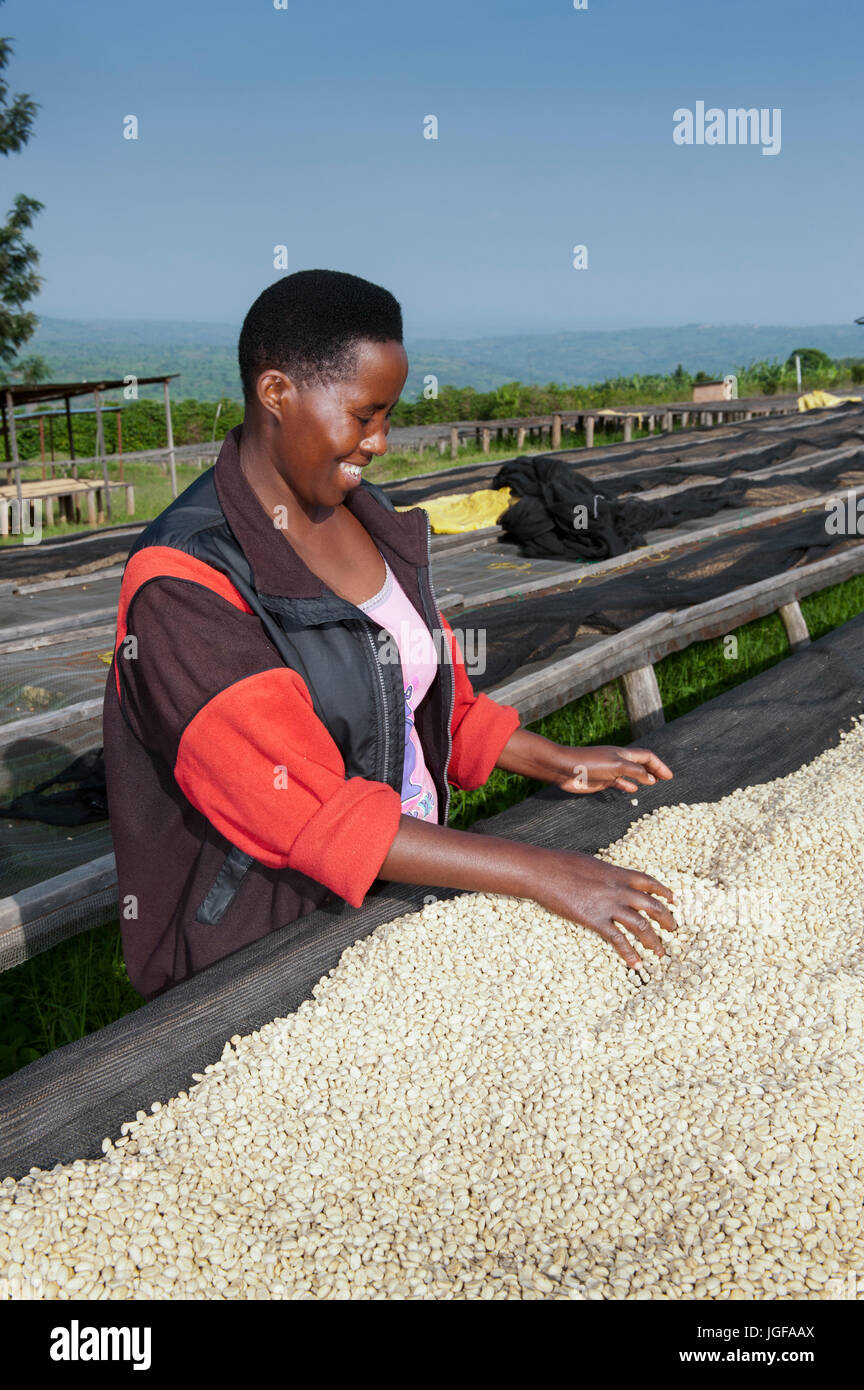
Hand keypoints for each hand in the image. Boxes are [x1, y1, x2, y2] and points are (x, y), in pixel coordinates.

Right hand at [526, 848, 677, 969]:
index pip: (649, 882)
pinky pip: (618, 939)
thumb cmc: (561, 863)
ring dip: (653, 940)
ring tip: (660, 953)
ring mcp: (608, 905)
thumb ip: (604, 873)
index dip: (663, 892)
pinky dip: (629, 953)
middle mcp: (618, 889)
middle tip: (673, 929)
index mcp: (617, 873)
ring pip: (641, 925)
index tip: (673, 900)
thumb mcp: (590, 864)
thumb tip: (607, 878)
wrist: (544, 872)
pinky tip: (636, 964)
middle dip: (666, 919)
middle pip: (652, 905)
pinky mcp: (595, 920)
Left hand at [557, 745, 673, 794]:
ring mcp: (610, 770)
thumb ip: (635, 772)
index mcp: (624, 753)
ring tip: (653, 783)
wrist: (565, 768)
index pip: (647, 757)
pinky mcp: (601, 780)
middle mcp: (619, 760)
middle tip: (665, 779)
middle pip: (641, 764)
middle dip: (653, 770)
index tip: (669, 776)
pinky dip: (627, 785)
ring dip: (642, 778)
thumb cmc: (590, 763)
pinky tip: (633, 790)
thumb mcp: (617, 766)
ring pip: (631, 773)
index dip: (659, 766)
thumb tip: (651, 778)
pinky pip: (618, 782)